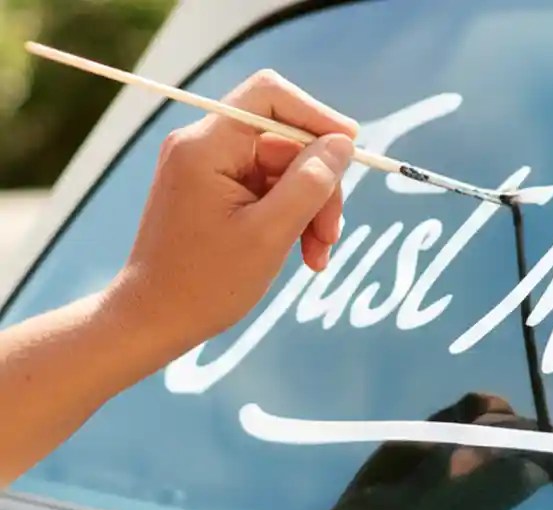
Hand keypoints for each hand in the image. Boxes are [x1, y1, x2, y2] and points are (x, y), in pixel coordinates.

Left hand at [111, 69, 357, 348]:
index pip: (270, 96)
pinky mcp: (213, 190)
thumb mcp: (271, 233)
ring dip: (309, 208)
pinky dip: (291, 217)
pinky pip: (267, 189)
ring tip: (318, 255)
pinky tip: (303, 253)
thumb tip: (342, 144)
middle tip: (331, 235)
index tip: (350, 150)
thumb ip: (311, 183)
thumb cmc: (206, 282)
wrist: (153, 320)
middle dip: (318, 184)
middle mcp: (203, 146)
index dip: (317, 115)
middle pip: (285, 140)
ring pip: (283, 169)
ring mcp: (207, 168)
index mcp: (207, 146)